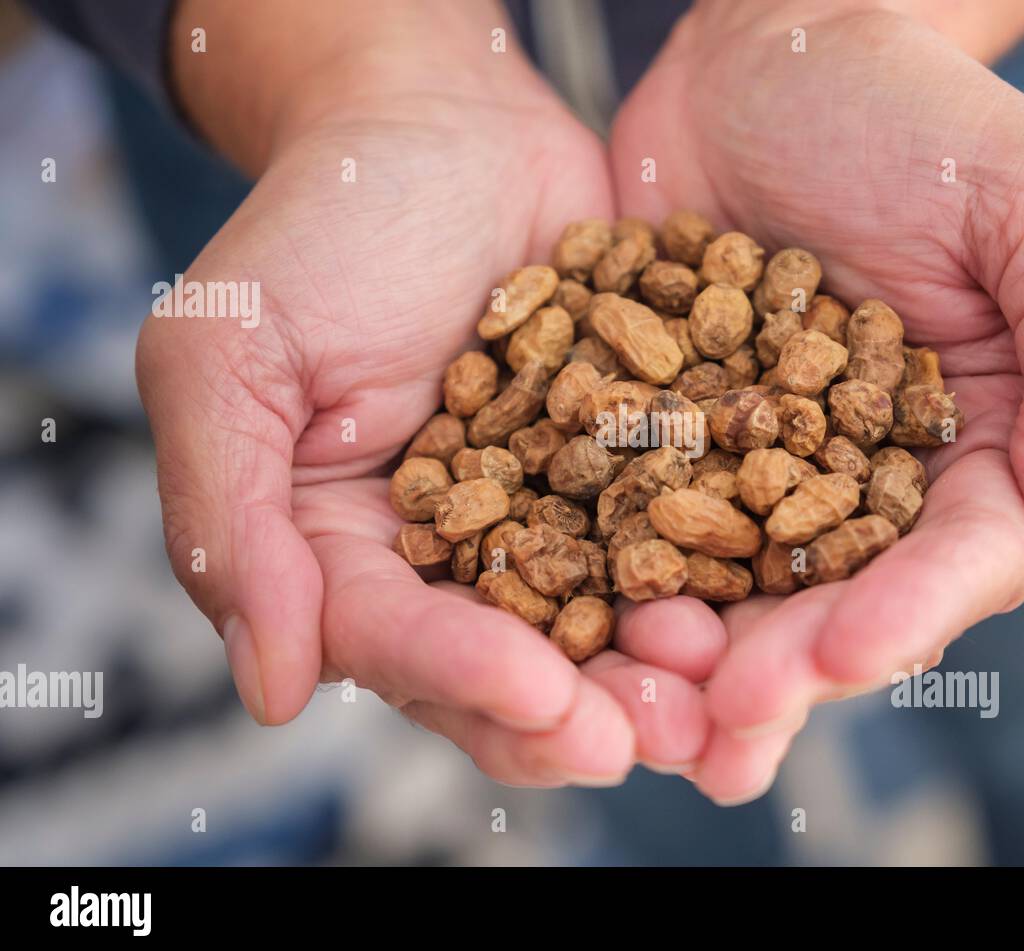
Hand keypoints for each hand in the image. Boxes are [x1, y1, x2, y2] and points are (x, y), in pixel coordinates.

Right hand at [137, 0, 708, 784]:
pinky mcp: (635, 469)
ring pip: (608, 623)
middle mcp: (456, 558)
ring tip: (726, 686)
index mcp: (349, 555)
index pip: (401, 644)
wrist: (445, 126)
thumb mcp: (230, 358)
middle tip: (659, 731)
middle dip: (584, 709)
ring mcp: (554, 518)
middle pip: (514, 667)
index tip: (544, 697)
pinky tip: (773, 593)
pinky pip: (680, 533)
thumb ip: (232, 521)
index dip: (469, 678)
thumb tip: (271, 693)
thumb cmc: (323, 227)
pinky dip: (722, 571)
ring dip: (665, 666)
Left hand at [608, 3, 1023, 801]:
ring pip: (733, 584)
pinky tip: (570, 616)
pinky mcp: (669, 438)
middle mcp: (868, 477)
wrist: (775, 49)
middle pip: (835, 599)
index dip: (908, 613)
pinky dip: (611, 570)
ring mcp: (760, 466)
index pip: (958, 555)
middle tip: (721, 727)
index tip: (845, 652)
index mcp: (975, 444)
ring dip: (691, 653)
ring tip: (644, 706)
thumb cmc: (921, 114)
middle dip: (784, 669)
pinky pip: (639, 517)